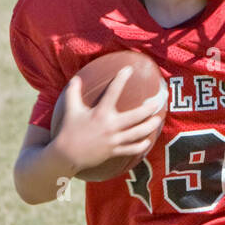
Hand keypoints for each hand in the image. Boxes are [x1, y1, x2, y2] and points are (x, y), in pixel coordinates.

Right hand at [51, 67, 165, 175]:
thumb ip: (73, 93)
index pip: (113, 92)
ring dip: (150, 126)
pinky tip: (148, 141)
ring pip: (138, 133)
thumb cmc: (69, 130)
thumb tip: (76, 78)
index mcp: (100, 113)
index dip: (121, 79)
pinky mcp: (115, 151)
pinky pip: (132, 149)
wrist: (66, 155)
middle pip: (136, 116)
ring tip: (158, 120)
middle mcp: (110, 126)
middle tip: (159, 101)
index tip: (129, 69)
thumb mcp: (70, 110)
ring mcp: (114, 140)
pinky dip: (142, 145)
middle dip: (149, 108)